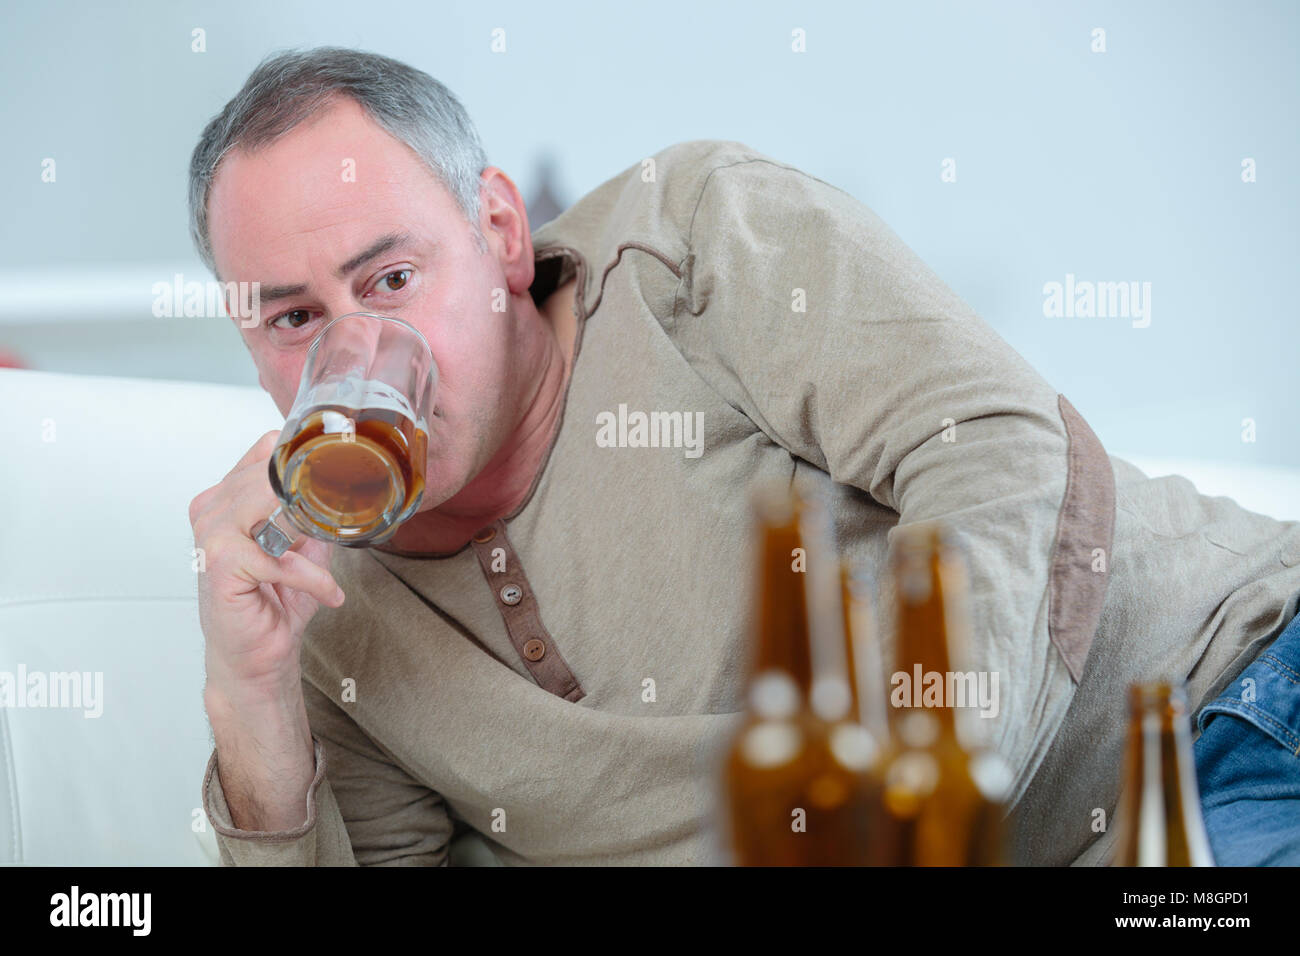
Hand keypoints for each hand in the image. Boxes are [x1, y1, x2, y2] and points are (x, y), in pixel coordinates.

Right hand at [189, 429, 343, 706]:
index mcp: (227, 497)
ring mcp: (212, 534)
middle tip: (343, 517)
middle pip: (271, 474)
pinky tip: (328, 593)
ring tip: (330, 551)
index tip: (342, 470)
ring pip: (274, 506)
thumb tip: (352, 488)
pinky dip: (312, 578)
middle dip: (314, 495)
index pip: (266, 451)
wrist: (255, 655)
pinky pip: (280, 559)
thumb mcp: (305, 546)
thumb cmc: (274, 601)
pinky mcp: (222, 564)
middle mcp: (212, 509)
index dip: (304, 458)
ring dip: (311, 532)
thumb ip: (317, 513)